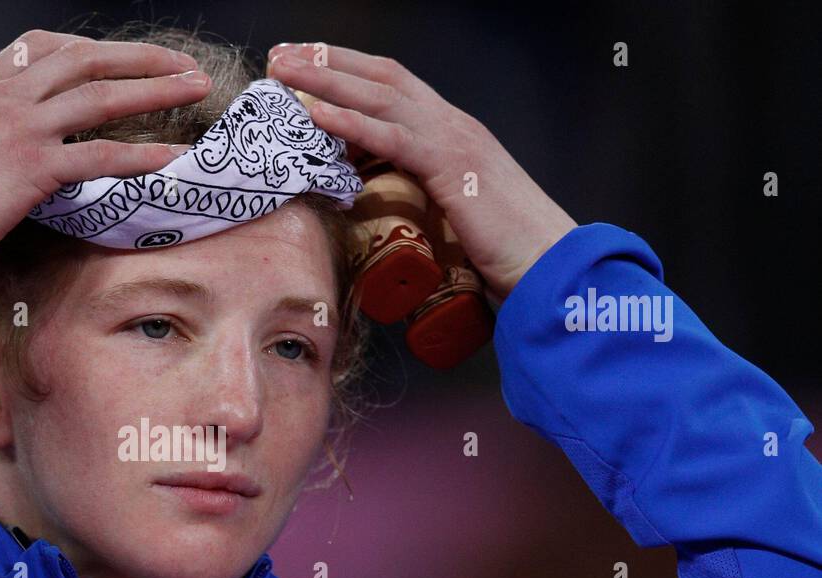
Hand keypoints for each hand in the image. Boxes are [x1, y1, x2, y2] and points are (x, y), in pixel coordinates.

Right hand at [0, 30, 210, 266]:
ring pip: (102, 96)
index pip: (38, 48)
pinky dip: (142, 154)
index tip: (112, 57)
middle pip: (84, 60)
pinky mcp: (32, 167)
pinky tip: (172, 158)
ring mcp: (19, 128)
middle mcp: (2, 98)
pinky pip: (101, 156)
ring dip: (155, 89)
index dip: (84, 49)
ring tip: (195, 88)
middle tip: (179, 64)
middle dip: (138, 58)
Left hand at [266, 43, 575, 299]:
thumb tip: (379, 209)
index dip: (347, 72)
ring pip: (382, 97)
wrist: (552, 268)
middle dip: (326, 62)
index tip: (303, 66)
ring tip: (282, 71)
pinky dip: (352, 123)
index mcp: (454, 134)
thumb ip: (421, 200)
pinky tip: (316, 113)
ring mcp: (457, 141)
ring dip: (326, 80)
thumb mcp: (455, 218)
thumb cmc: (507, 254)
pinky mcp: (456, 169)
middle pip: (381, 78)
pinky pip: (394, 138)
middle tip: (279, 56)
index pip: (393, 87)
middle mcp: (454, 126)